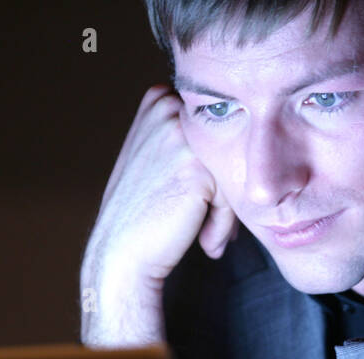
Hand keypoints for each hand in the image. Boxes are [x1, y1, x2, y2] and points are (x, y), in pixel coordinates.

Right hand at [80, 85, 238, 347]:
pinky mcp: (198, 166)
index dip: (215, 167)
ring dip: (227, 209)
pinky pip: (234, 193)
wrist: (121, 253)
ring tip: (210, 235)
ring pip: (234, 169)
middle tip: (210, 223)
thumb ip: (181, 134)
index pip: (217, 127)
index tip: (203, 200)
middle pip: (228, 146)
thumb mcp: (152, 155)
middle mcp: (169, 109)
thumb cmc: (141, 213)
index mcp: (159, 99)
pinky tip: (207, 244)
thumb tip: (241, 127)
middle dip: (225, 187)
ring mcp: (182, 135)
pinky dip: (225, 224)